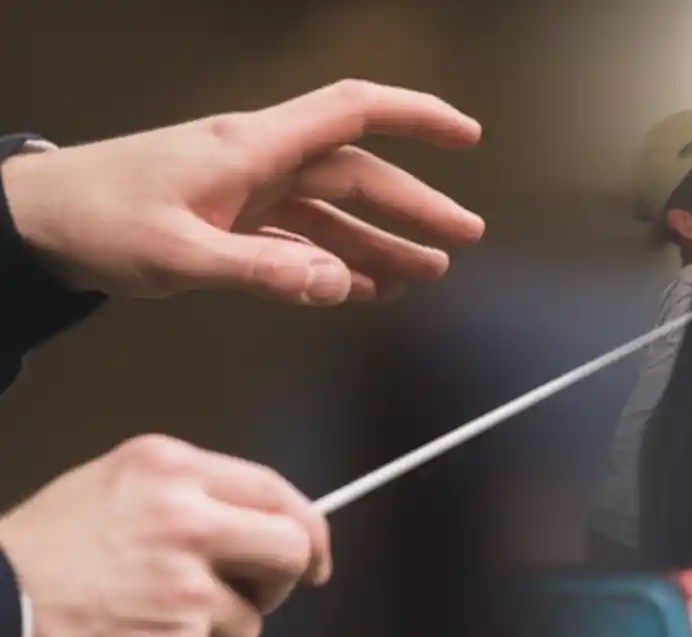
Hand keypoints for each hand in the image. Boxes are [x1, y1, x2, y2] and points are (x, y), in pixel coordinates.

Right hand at [0, 435, 330, 636]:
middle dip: (281, 579)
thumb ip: (194, 493)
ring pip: (251, 619)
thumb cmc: (44, 548)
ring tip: (152, 613)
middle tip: (250, 590)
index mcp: (175, 471)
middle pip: (291, 552)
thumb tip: (264, 519)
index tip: (315, 552)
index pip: (277, 492)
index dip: (310, 527)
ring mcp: (185, 587)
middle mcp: (189, 522)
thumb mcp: (118, 481)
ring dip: (214, 625)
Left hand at [1, 79, 483, 304]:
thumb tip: (336, 285)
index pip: (353, 112)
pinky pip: (300, 239)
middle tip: (464, 236)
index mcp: (253, 148)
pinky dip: (333, 262)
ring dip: (381, 243)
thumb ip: (260, 271)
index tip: (466, 135)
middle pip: (357, 174)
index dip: (416, 117)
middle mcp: (260, 162)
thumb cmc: (95, 219)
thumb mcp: (176, 252)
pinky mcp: (232, 220)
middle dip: (415, 205)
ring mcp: (248, 191)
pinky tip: (359, 287)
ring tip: (425, 274)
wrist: (36, 223)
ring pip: (333, 213)